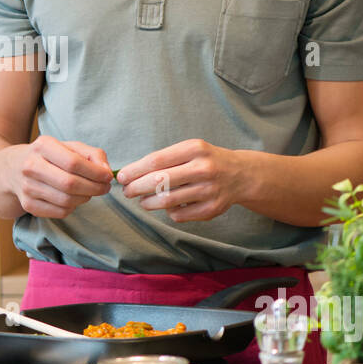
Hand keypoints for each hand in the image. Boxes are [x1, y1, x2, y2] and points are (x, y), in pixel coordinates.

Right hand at [3, 136, 112, 218]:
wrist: (11, 169)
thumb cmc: (48, 156)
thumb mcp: (68, 147)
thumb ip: (92, 154)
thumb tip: (107, 172)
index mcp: (42, 146)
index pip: (74, 162)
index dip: (95, 172)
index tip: (108, 176)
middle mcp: (31, 166)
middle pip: (70, 184)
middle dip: (94, 188)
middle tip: (105, 188)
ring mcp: (27, 187)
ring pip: (67, 200)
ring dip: (85, 198)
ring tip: (89, 192)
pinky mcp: (28, 205)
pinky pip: (60, 212)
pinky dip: (73, 208)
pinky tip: (73, 199)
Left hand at [116, 139, 255, 222]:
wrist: (241, 174)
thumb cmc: (206, 160)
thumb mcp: (190, 149)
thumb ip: (164, 159)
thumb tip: (130, 174)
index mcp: (195, 149)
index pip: (156, 160)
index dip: (134, 170)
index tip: (121, 177)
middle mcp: (203, 169)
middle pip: (159, 181)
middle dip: (136, 188)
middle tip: (127, 191)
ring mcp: (209, 190)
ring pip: (167, 201)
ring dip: (148, 203)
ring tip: (143, 201)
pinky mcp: (212, 209)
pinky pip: (179, 215)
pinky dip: (168, 212)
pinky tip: (168, 206)